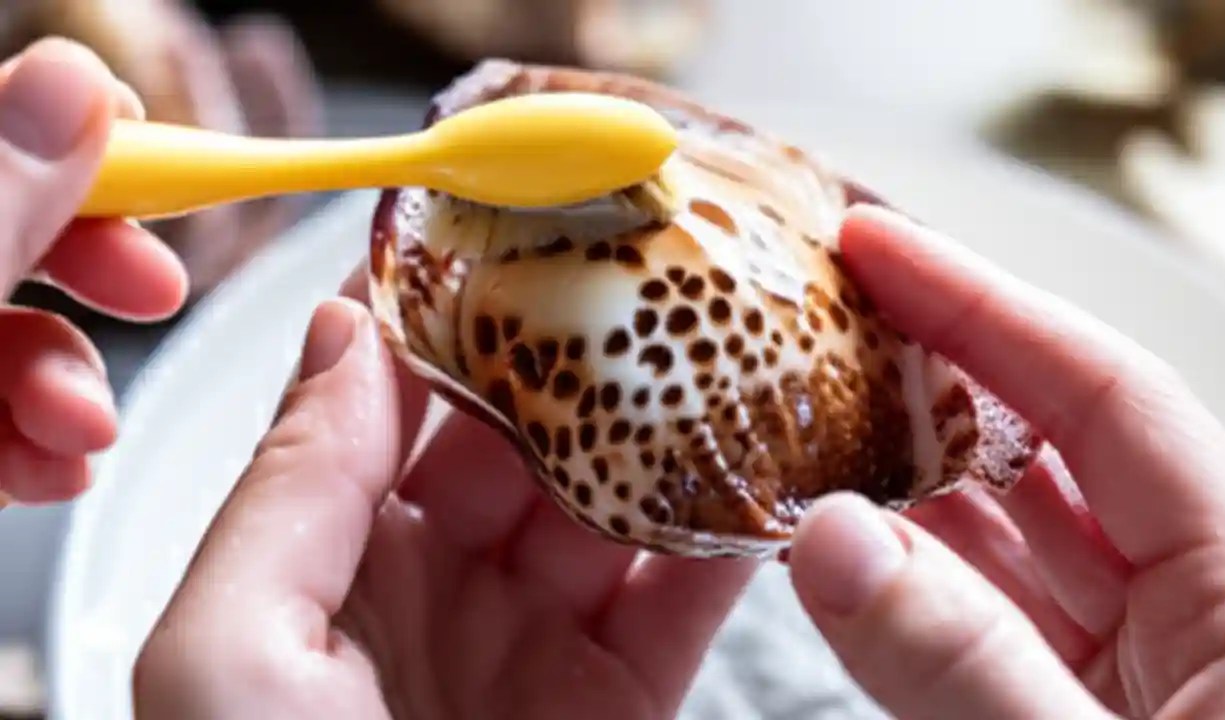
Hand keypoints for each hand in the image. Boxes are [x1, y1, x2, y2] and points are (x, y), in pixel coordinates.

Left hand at [0, 38, 187, 504]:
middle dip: (96, 273)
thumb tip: (72, 87)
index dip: (81, 131)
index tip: (158, 154)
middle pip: (21, 227)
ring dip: (69, 390)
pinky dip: (34, 446)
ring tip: (81, 435)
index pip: (3, 126)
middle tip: (151, 293)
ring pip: (8, 336)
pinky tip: (52, 470)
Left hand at [132, 273, 756, 718]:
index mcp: (325, 558)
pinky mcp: (618, 705)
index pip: (403, 397)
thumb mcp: (234, 652)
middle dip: (592, 357)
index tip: (529, 227)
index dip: (462, 309)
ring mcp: (533, 643)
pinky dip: (730, 536)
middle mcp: (433, 588)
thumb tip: (338, 326)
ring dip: (673, 433)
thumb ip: (292, 484)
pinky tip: (768, 471)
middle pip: (527, 438)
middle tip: (662, 269)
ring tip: (735, 348)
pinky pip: (682, 600)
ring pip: (615, 505)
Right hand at [788, 205, 1224, 717]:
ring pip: (1011, 540)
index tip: (872, 244)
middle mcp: (1198, 616)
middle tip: (824, 318)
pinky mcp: (1078, 717)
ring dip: (908, 479)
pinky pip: (984, 621)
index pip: (1112, 399)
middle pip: (1057, 450)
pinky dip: (908, 579)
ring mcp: (1138, 674)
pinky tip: (843, 546)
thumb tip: (830, 538)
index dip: (985, 305)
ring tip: (808, 419)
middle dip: (936, 374)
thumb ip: (972, 667)